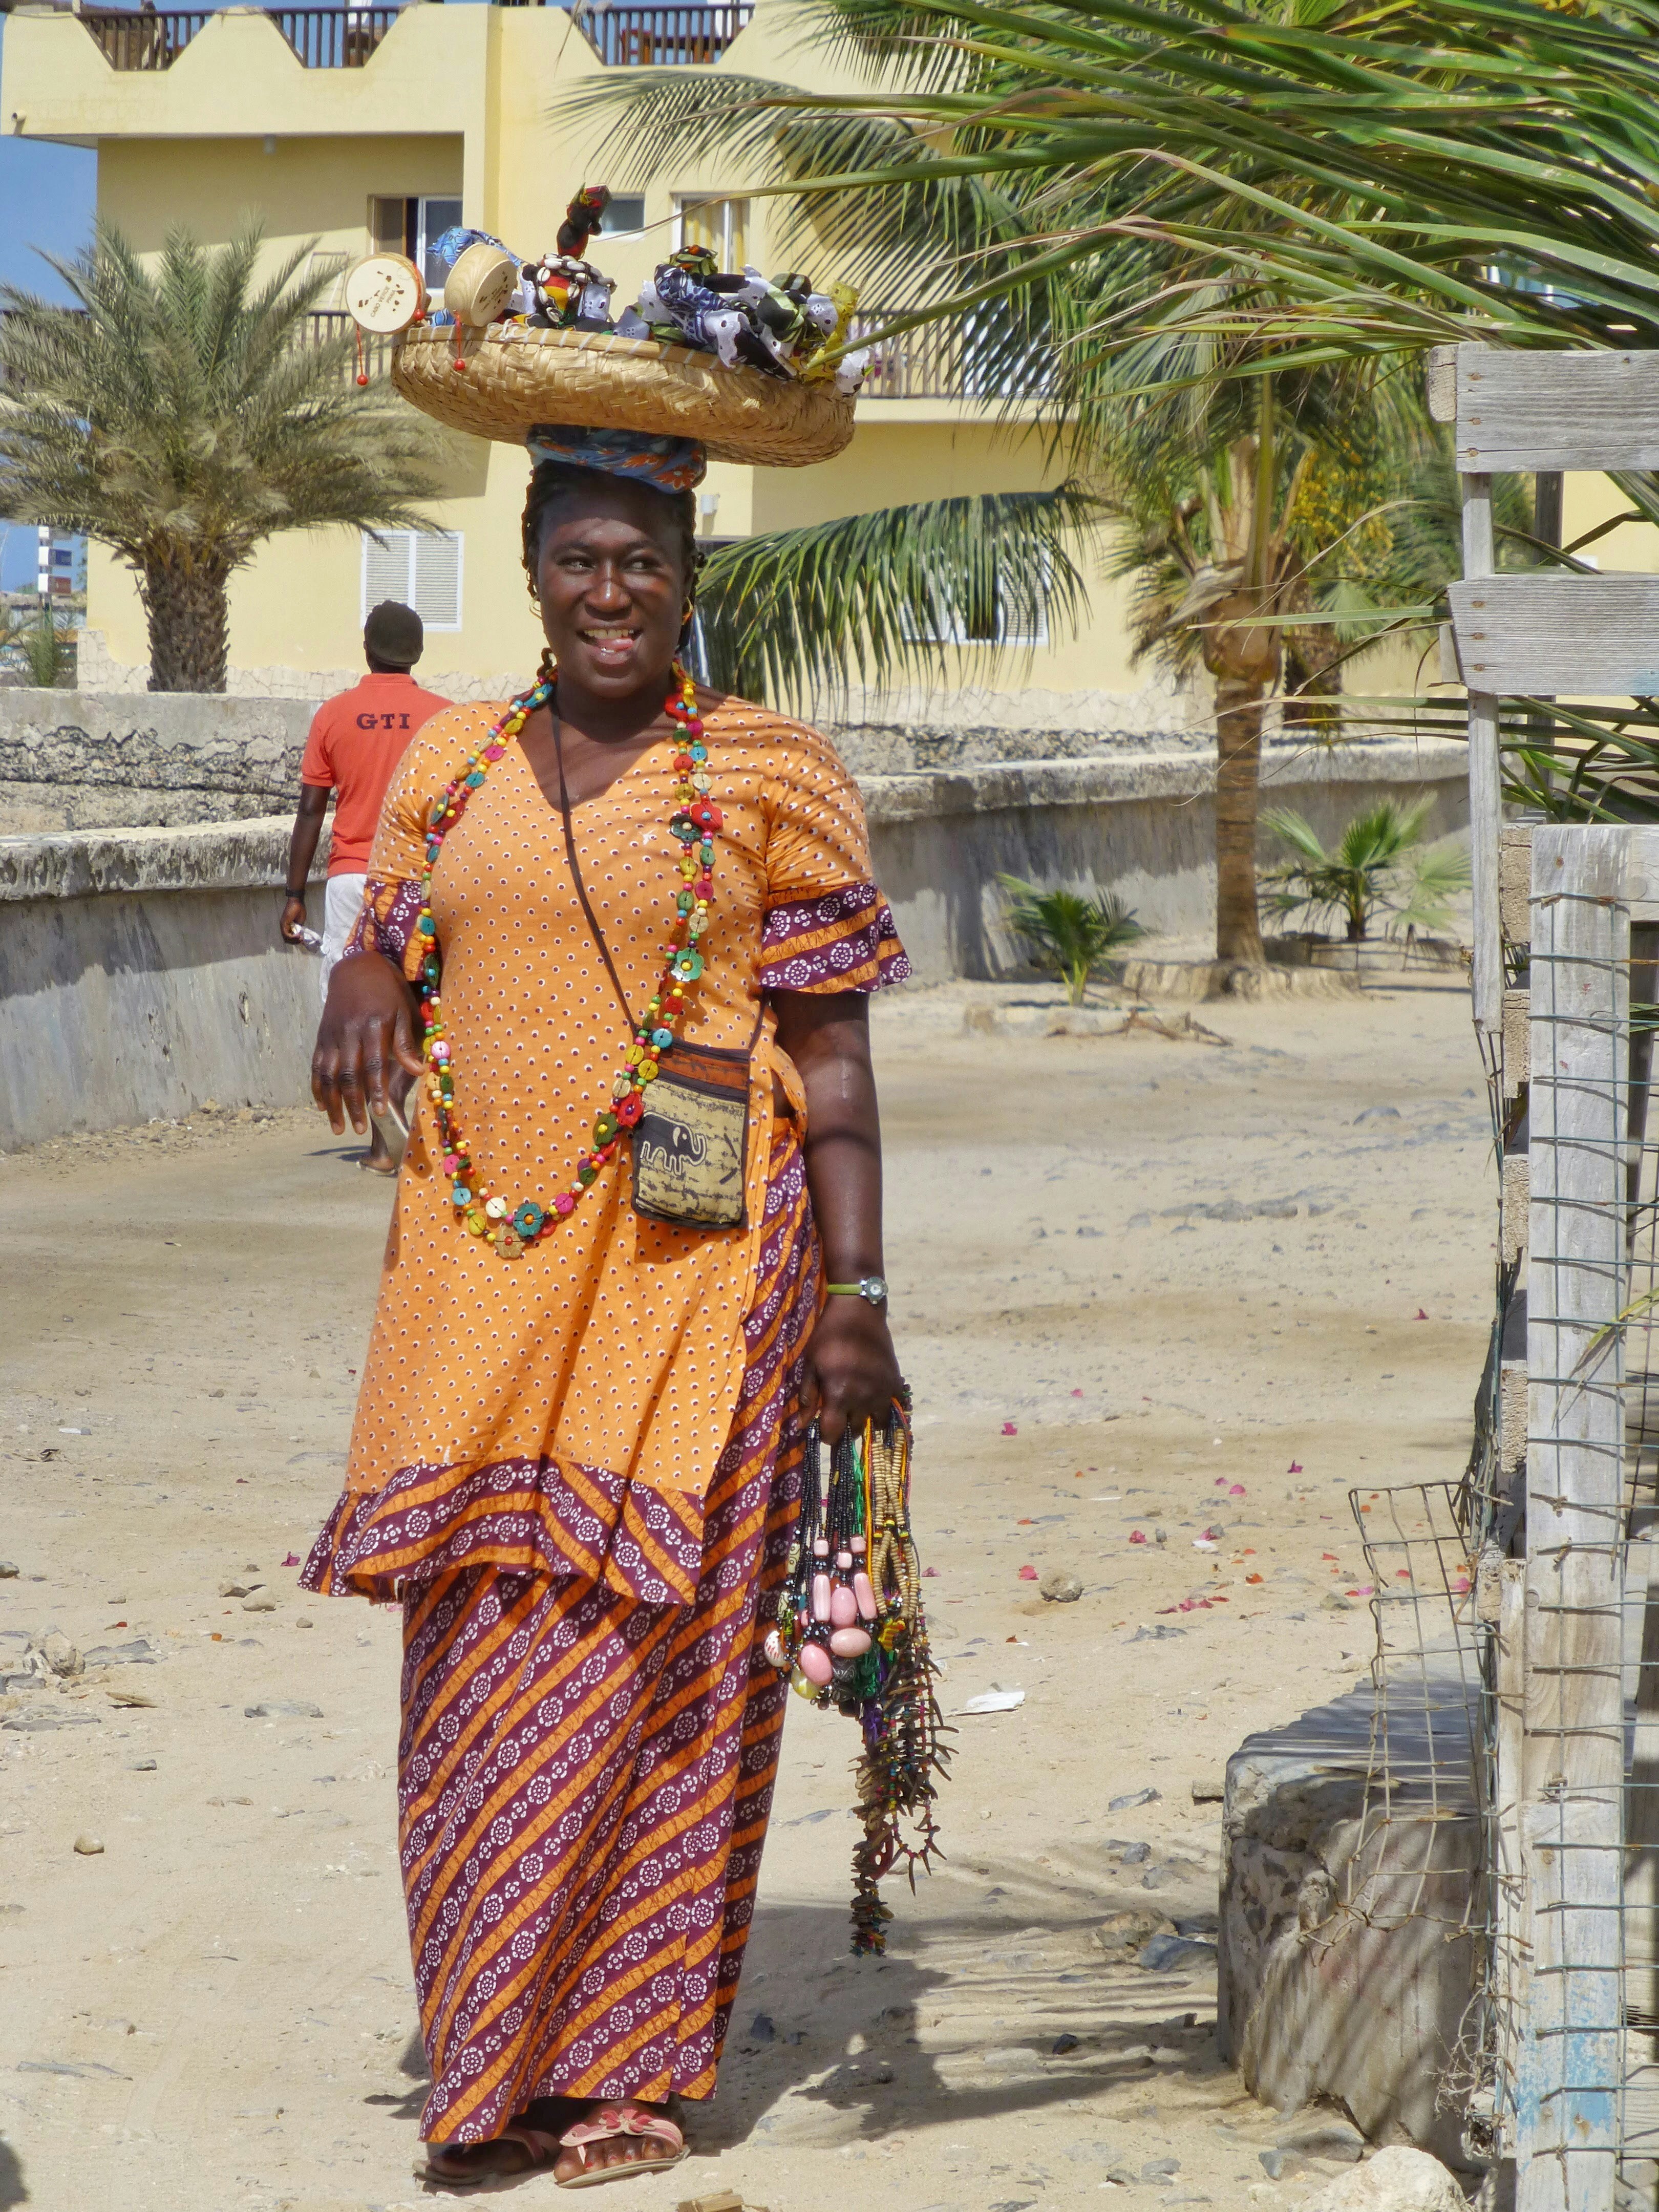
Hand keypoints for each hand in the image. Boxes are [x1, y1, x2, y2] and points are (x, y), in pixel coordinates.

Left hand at [280, 895, 306, 943]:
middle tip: (301, 940)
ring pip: (286, 938)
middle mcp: (283, 927)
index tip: (302, 939)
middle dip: (295, 942)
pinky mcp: (284, 923)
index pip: (288, 937)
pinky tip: (299, 935)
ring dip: (294, 940)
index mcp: (287, 926)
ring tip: (301, 938)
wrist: (297, 902)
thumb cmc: (299, 910)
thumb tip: (299, 935)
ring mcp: (283, 925)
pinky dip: (292, 937)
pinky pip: (286, 934)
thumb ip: (298, 928)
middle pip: (286, 939)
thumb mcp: (300, 922)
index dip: (295, 940)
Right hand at [311, 953, 423, 1137]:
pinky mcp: (321, 1037)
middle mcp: (349, 1032)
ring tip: (339, 1127)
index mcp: (374, 1026)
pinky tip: (322, 1107)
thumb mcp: (404, 1011)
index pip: (373, 1063)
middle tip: (360, 1128)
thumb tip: (417, 1072)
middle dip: (353, 1104)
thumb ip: (407, 1042)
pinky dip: (317, 1088)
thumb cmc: (388, 993)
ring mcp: (332, 1035)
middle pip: (348, 1075)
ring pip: (328, 1075)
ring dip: (333, 1104)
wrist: (356, 968)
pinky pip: (316, 1067)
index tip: (380, 1112)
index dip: (375, 1089)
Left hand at [799, 1296, 902, 1442]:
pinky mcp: (894, 1383)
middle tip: (838, 1412)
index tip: (823, 1427)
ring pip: (874, 1423)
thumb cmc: (828, 1337)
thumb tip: (801, 1426)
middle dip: (844, 1427)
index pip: (833, 1434)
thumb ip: (807, 1397)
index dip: (826, 1436)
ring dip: (863, 1419)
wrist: (859, 1312)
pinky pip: (890, 1408)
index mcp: (839, 1395)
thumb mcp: (810, 1365)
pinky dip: (881, 1408)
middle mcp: (863, 1398)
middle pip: (854, 1430)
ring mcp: (882, 1392)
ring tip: (855, 1406)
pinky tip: (871, 1397)